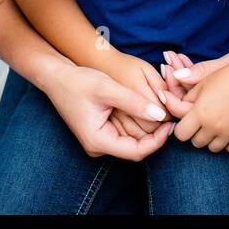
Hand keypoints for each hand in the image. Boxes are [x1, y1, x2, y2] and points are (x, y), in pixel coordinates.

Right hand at [42, 60, 172, 160]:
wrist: (56, 77)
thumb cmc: (78, 81)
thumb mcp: (107, 88)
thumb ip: (133, 102)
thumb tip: (160, 115)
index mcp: (98, 141)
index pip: (136, 151)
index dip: (158, 141)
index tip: (171, 124)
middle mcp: (98, 147)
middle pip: (135, 150)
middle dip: (155, 136)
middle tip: (171, 118)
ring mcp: (98, 141)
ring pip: (131, 143)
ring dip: (148, 131)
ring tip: (163, 113)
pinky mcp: (100, 133)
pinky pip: (124, 135)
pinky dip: (138, 125)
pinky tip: (148, 111)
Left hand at [164, 51, 228, 152]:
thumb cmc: (226, 76)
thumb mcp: (202, 83)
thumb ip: (184, 94)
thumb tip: (163, 95)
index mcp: (200, 113)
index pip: (181, 134)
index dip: (181, 127)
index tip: (186, 120)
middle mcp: (213, 126)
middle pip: (196, 142)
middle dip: (195, 133)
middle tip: (200, 121)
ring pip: (212, 148)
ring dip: (210, 140)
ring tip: (213, 126)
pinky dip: (227, 143)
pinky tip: (227, 132)